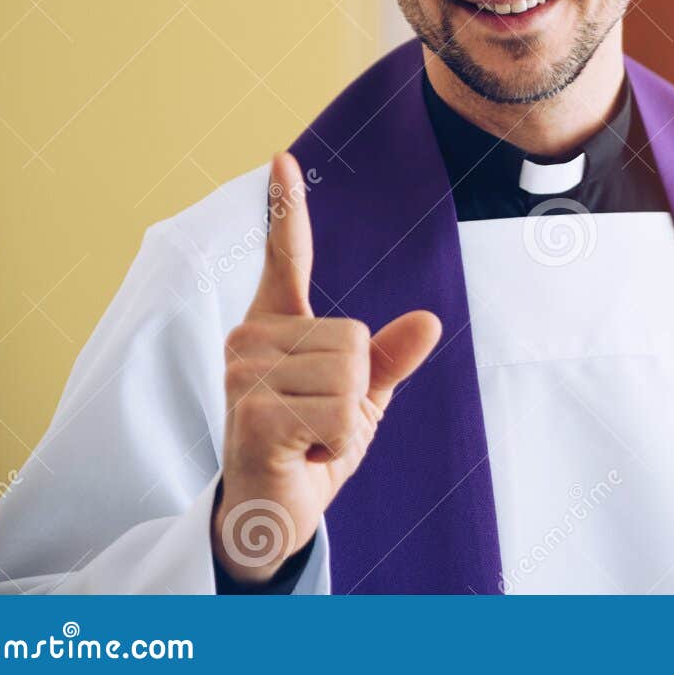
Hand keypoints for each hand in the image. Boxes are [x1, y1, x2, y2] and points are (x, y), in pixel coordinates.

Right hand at [210, 152, 441, 584]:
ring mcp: (243, 375)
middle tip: (316, 423)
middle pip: (354, 335)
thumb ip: (389, 359)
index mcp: (274, 326)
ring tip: (307, 439)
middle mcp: (248, 340)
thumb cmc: (309, 447)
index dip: (286, 207)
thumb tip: (430, 320)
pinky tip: (302, 455)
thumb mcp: (360, 399)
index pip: (285, 258)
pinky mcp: (252, 413)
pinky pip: (339, 413)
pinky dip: (337, 445)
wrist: (270, 515)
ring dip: (345, 422)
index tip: (282, 158)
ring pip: (350, 372)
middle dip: (356, 391)